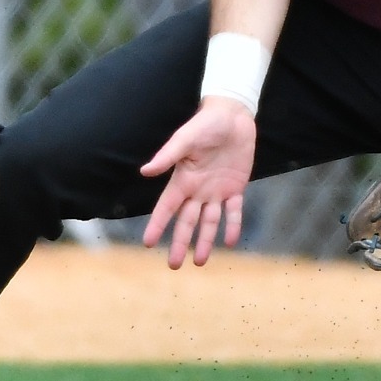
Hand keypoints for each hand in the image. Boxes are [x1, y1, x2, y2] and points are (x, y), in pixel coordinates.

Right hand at [141, 96, 254, 267]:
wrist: (233, 115)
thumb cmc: (205, 123)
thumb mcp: (185, 138)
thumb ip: (167, 156)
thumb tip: (145, 171)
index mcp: (183, 179)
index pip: (166, 207)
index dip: (157, 225)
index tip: (148, 243)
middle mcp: (198, 189)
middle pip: (186, 221)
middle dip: (180, 243)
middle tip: (174, 265)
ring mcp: (217, 190)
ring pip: (209, 221)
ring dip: (205, 241)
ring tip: (199, 262)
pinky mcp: (236, 186)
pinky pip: (234, 211)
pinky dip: (232, 225)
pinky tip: (229, 241)